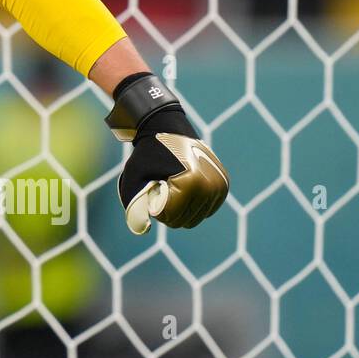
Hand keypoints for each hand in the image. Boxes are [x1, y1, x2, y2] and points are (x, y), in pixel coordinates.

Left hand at [106, 73, 228, 234]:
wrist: (165, 128)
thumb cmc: (147, 154)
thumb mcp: (134, 178)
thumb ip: (135, 206)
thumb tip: (142, 229)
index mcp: (192, 184)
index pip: (171, 218)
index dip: (155, 209)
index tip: (151, 191)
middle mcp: (211, 185)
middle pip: (185, 221)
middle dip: (169, 212)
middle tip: (160, 191)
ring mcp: (220, 185)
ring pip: (197, 217)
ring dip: (181, 209)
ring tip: (171, 190)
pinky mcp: (224, 184)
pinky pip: (206, 209)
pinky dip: (193, 205)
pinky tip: (184, 190)